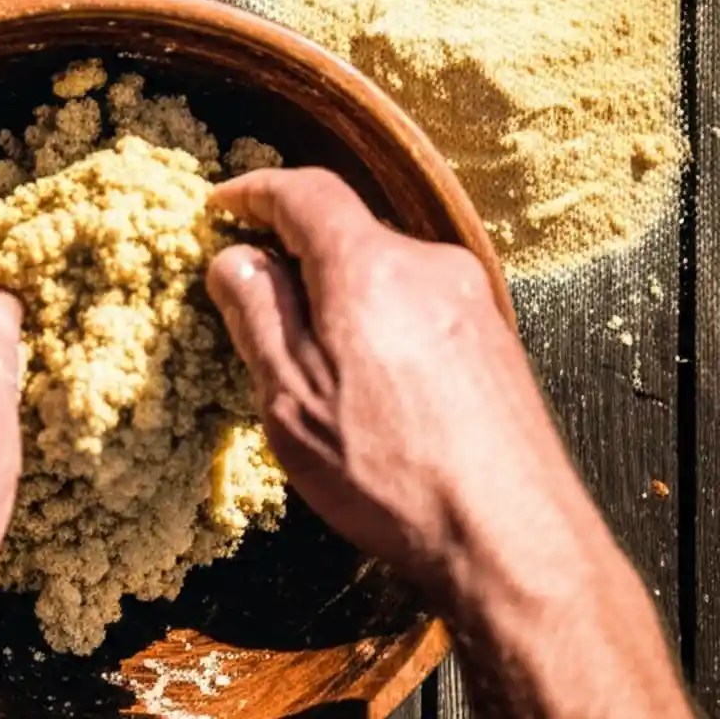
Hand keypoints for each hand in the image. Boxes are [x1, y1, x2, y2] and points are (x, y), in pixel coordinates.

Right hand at [205, 168, 594, 585]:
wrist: (511, 537)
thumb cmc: (389, 472)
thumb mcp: (292, 399)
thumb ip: (259, 316)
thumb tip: (235, 259)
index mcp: (368, 268)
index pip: (305, 193)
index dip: (254, 192)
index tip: (220, 205)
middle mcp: (428, 265)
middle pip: (345, 234)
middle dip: (293, 257)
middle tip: (253, 304)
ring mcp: (469, 300)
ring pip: (381, 275)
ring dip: (337, 298)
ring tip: (313, 367)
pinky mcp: (492, 338)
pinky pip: (415, 306)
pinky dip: (376, 322)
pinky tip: (370, 387)